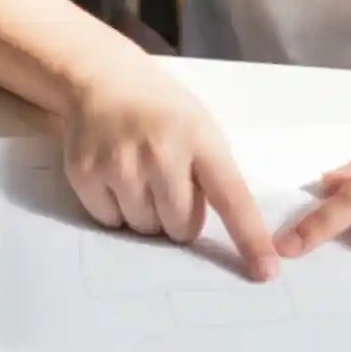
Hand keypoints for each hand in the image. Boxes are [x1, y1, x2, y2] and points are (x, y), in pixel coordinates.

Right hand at [64, 67, 279, 280]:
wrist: (102, 80)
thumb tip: (224, 234)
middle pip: (181, 227)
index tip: (265, 271)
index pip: (231, 197)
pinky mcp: (84, 173)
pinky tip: (114, 178)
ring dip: (146, 215)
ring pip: (144, 228)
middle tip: (168, 188)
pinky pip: (109, 221)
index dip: (249, 237)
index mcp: (200, 140)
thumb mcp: (199, 129)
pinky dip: (115, 210)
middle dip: (179, 219)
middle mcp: (159, 152)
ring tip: (138, 178)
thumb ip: (212, 174)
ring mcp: (119, 163)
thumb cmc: (161, 112)